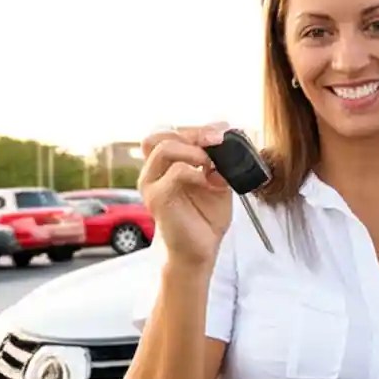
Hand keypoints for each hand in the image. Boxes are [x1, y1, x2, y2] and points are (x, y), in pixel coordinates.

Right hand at [138, 122, 234, 268]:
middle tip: (217, 140)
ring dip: (192, 149)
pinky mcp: (158, 199)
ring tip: (210, 160)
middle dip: (192, 133)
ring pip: (162, 148)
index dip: (196, 129)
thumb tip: (227, 136)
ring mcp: (152, 185)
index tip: (222, 132)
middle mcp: (153, 172)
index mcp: (165, 165)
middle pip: (160, 135)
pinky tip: (209, 181)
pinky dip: (195, 171)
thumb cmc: (206, 216)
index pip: (170, 133)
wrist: (201, 249)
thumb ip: (220, 160)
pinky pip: (174, 173)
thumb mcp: (218, 181)